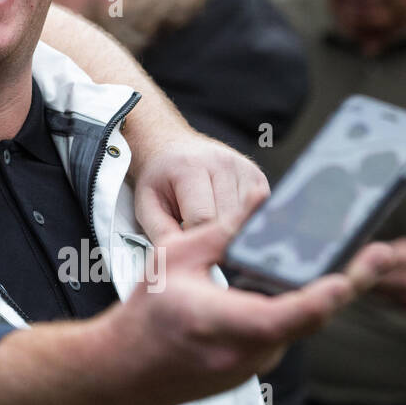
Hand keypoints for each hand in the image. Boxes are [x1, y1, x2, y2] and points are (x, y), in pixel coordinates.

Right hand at [103, 220, 395, 404]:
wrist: (123, 368)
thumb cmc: (144, 315)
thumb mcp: (175, 258)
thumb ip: (222, 230)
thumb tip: (258, 200)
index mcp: (224, 322)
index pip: (291, 313)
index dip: (328, 293)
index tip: (355, 271)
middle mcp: (245, 352)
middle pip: (308, 317)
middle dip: (343, 284)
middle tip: (376, 255)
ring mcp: (251, 366)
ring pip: (297, 326)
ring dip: (314, 296)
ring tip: (339, 263)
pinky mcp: (252, 370)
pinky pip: (282, 335)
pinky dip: (293, 310)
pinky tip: (293, 288)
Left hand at [131, 132, 268, 242]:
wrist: (171, 145)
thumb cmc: (159, 176)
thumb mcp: (147, 204)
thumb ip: (161, 232)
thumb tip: (180, 259)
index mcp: (189, 168)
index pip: (203, 218)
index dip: (196, 241)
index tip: (190, 254)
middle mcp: (221, 164)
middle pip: (228, 220)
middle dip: (214, 239)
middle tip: (200, 244)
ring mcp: (243, 168)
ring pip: (246, 219)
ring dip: (230, 232)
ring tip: (210, 227)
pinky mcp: (258, 177)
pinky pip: (258, 212)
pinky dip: (242, 223)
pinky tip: (225, 220)